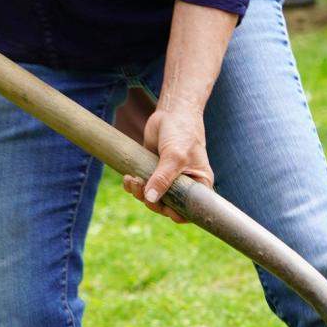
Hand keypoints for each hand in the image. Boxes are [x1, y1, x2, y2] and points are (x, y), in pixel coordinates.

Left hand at [122, 104, 213, 223]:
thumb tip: (150, 199)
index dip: (174, 214)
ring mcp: (168, 179)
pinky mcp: (154, 172)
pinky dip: (134, 186)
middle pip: (167, 206)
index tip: (159, 205)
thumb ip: (163, 179)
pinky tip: (128, 178)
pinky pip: (143, 187)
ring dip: (139, 193)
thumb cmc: (181, 132)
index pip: (188, 210)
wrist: (171, 112)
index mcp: (198, 185)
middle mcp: (185, 185)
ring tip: (131, 180)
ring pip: (152, 197)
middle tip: (139, 188)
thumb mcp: (174, 156)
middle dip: (151, 201)